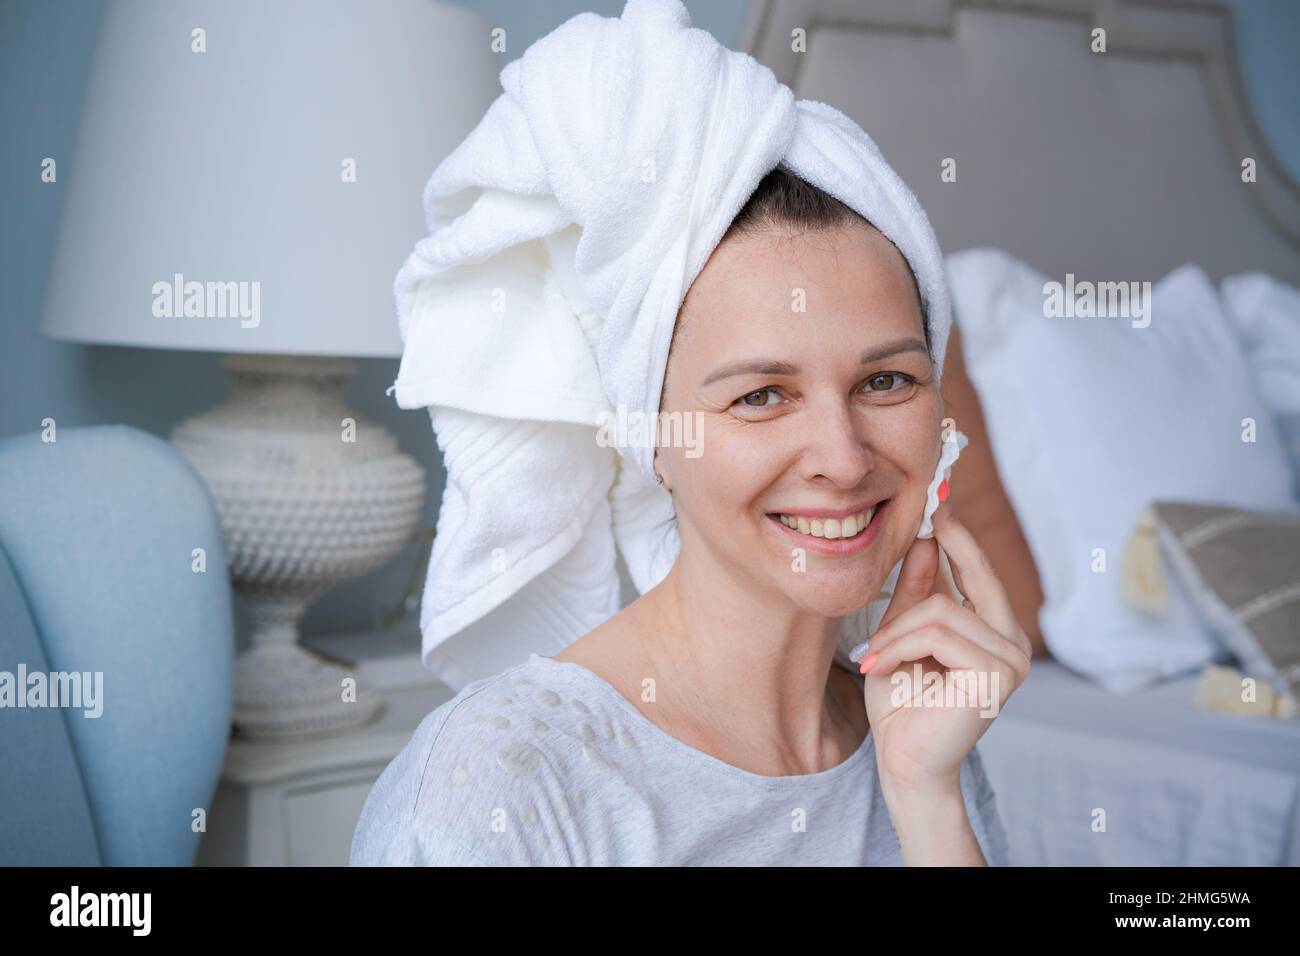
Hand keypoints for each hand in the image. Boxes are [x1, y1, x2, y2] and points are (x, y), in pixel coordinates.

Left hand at [859, 500, 1031, 797]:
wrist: (902, 763)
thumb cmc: (900, 705)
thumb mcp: (900, 637)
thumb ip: (918, 594)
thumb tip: (929, 537)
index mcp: (992, 629)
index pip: (976, 569)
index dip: (958, 531)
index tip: (939, 493)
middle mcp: (1011, 640)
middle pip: (975, 572)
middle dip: (947, 538)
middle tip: (928, 506)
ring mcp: (1011, 657)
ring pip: (942, 607)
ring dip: (894, 631)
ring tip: (872, 658)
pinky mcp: (998, 673)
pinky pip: (938, 630)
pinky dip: (900, 645)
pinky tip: (880, 668)